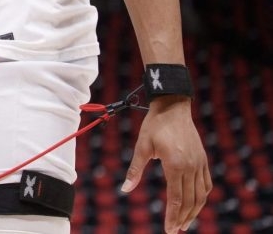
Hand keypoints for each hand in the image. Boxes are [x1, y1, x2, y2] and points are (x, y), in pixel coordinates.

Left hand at [121, 97, 211, 231]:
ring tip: (185, 222)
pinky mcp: (203, 159)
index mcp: (175, 165)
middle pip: (190, 200)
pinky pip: (206, 183)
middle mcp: (191, 167)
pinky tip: (196, 203)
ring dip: (194, 211)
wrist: (173, 107)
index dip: (173, 216)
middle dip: (183, 218)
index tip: (169, 230)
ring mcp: (199, 163)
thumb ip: (135, 170)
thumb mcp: (141, 146)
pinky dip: (202, 197)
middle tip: (176, 230)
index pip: (176, 198)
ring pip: (201, 195)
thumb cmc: (154, 126)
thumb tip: (125, 189)